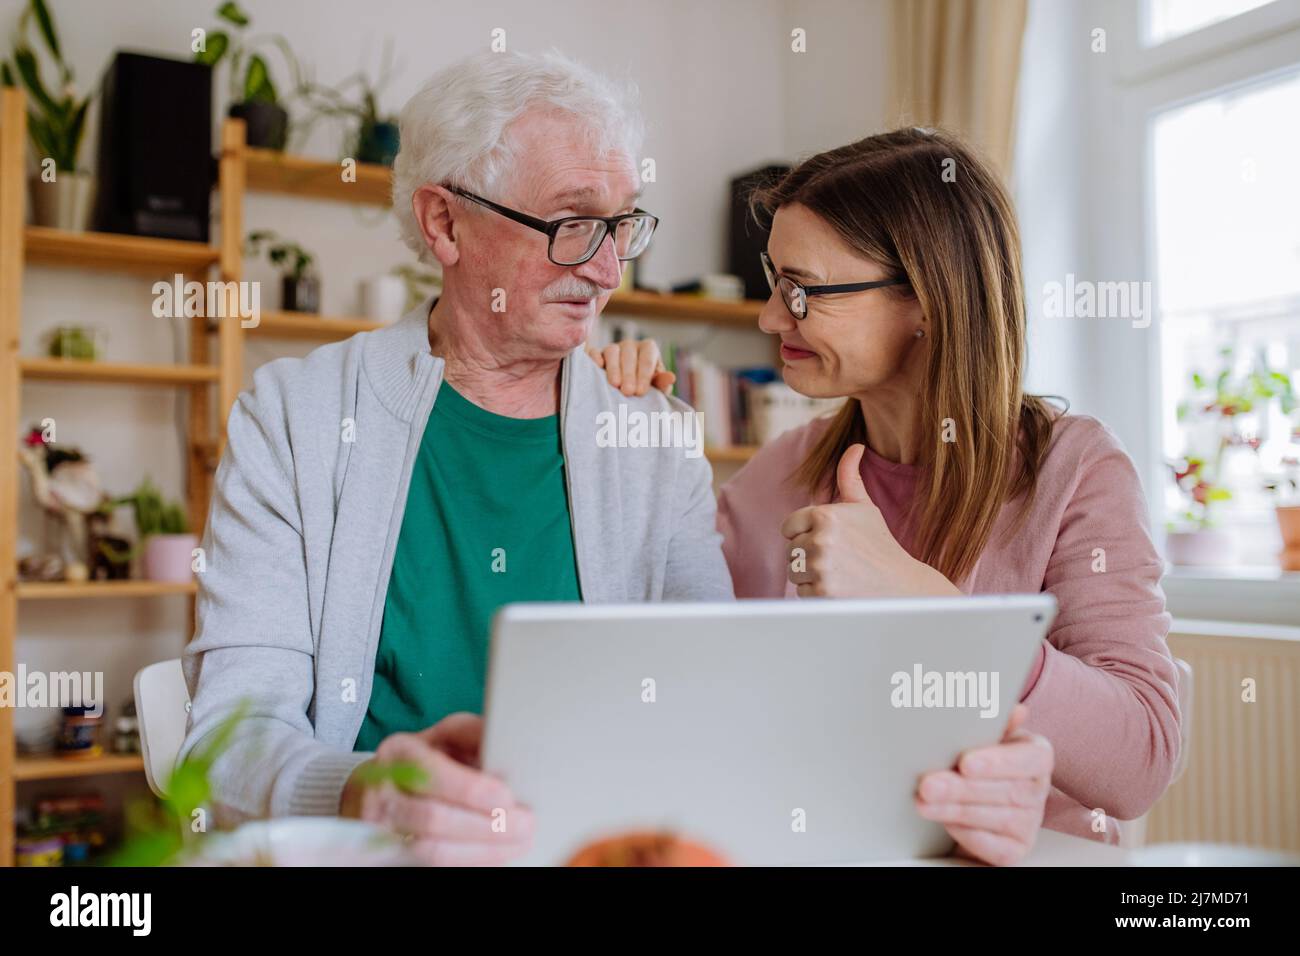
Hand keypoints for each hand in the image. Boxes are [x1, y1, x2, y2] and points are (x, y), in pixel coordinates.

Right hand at [341, 712, 533, 865]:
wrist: (388, 785)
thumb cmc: (432, 756)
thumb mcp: (451, 736)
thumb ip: (477, 738)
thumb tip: (513, 751)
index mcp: (401, 751)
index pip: (433, 773)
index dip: (471, 790)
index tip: (507, 798)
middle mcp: (384, 790)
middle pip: (431, 817)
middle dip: (484, 826)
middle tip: (525, 826)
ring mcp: (383, 826)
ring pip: (430, 849)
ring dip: (480, 850)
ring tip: (518, 842)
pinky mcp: (392, 852)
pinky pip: (431, 864)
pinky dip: (469, 861)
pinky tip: (495, 854)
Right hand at [585, 338, 675, 395]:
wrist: (628, 393)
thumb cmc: (644, 390)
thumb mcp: (656, 389)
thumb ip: (662, 383)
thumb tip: (671, 377)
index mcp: (648, 349)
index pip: (647, 356)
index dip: (644, 374)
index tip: (641, 391)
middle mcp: (630, 346)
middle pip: (629, 353)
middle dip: (629, 373)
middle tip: (628, 392)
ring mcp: (612, 348)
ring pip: (612, 351)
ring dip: (613, 368)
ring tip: (614, 385)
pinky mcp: (597, 354)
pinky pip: (594, 352)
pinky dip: (594, 359)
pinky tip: (597, 370)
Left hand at [780, 443, 959, 597]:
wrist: (901, 584)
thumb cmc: (879, 544)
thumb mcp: (864, 507)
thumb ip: (850, 477)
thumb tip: (855, 446)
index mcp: (825, 514)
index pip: (788, 527)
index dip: (805, 534)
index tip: (827, 540)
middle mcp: (820, 539)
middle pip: (791, 551)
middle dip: (809, 556)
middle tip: (839, 559)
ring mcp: (821, 568)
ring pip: (793, 572)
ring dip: (811, 575)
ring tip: (839, 573)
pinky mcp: (822, 593)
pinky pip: (802, 593)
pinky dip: (817, 594)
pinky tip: (841, 587)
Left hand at [915, 704, 1052, 865]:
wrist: (978, 797)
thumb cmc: (980, 759)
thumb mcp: (983, 734)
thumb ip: (991, 720)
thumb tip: (1010, 709)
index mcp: (1036, 755)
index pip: (1030, 759)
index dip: (998, 762)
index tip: (965, 763)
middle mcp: (1037, 790)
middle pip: (1005, 791)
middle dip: (962, 789)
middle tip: (929, 784)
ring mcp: (1029, 823)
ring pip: (993, 818)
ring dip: (954, 810)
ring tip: (924, 801)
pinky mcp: (1014, 850)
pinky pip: (991, 846)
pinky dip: (965, 834)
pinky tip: (944, 822)